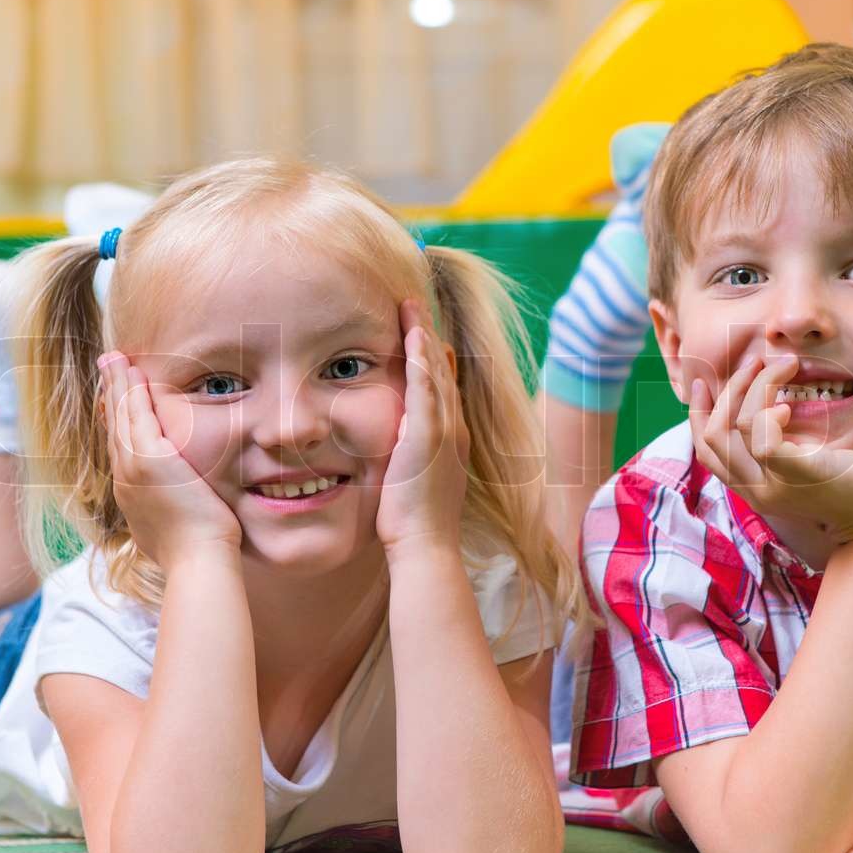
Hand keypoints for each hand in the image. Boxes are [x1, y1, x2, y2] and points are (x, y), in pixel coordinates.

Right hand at [98, 353, 240, 567]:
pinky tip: (131, 371)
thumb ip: (177, 512)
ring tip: (113, 359)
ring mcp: (133, 470)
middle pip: (114, 428)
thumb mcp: (179, 529)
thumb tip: (186, 510)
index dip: (118, 422)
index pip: (122, 449)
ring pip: (121, 418)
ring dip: (117, 386)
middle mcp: (126, 480)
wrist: (199, 563)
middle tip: (107, 368)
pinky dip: (131, 392)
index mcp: (133, 495)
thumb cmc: (200, 553)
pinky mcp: (149, 461)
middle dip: (110, 397)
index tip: (116, 402)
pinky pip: (136, 417)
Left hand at [376, 300, 469, 556]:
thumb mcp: (415, 482)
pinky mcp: (429, 436)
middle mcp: (454, 429)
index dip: (431, 358)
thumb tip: (398, 446)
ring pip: (434, 373)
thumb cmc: (416, 524)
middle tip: (414, 306)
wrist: (428, 547)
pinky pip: (426, 389)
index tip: (421, 334)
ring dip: (423, 337)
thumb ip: (410, 457)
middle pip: (441, 372)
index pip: (442, 388)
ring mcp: (445, 431)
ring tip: (411, 308)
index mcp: (452, 439)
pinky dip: (420, 361)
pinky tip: (413, 337)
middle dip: (427, 337)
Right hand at [689, 354, 852, 542]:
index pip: (706, 450)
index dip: (699, 413)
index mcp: (752, 488)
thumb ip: (777, 447)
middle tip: (756, 362)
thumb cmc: (851, 484)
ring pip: (734, 428)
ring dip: (754, 386)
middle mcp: (755, 491)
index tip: (704, 382)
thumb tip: (762, 407)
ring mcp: (773, 486)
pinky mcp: (796, 475)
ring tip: (783, 366)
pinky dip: (767, 410)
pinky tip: (787, 405)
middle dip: (729, 390)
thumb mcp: (803, 464)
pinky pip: (762, 437)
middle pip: (713, 436)